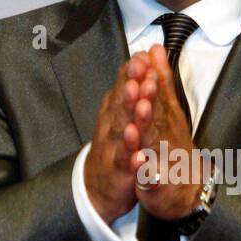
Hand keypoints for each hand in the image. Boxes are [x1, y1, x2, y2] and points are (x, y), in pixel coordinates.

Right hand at [83, 51, 159, 223]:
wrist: (97, 186)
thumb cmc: (114, 145)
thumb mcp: (123, 110)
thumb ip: (133, 82)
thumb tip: (143, 54)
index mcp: (116, 110)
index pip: (123, 86)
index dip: (132, 72)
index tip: (142, 55)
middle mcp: (112, 126)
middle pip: (121, 103)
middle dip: (131, 86)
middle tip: (140, 71)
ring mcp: (114, 148)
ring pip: (122, 130)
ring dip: (131, 117)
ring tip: (142, 104)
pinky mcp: (118, 171)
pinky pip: (125, 163)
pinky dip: (131, 158)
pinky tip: (138, 153)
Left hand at [129, 43, 200, 221]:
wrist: (185, 190)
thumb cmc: (172, 146)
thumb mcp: (169, 110)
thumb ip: (162, 79)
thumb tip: (155, 49)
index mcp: (165, 118)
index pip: (156, 94)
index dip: (148, 77)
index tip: (142, 59)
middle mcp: (165, 135)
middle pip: (157, 113)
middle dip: (150, 96)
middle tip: (145, 80)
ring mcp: (162, 159)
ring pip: (153, 142)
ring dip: (147, 128)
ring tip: (141, 113)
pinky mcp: (158, 182)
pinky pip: (152, 177)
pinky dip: (146, 170)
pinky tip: (139, 162)